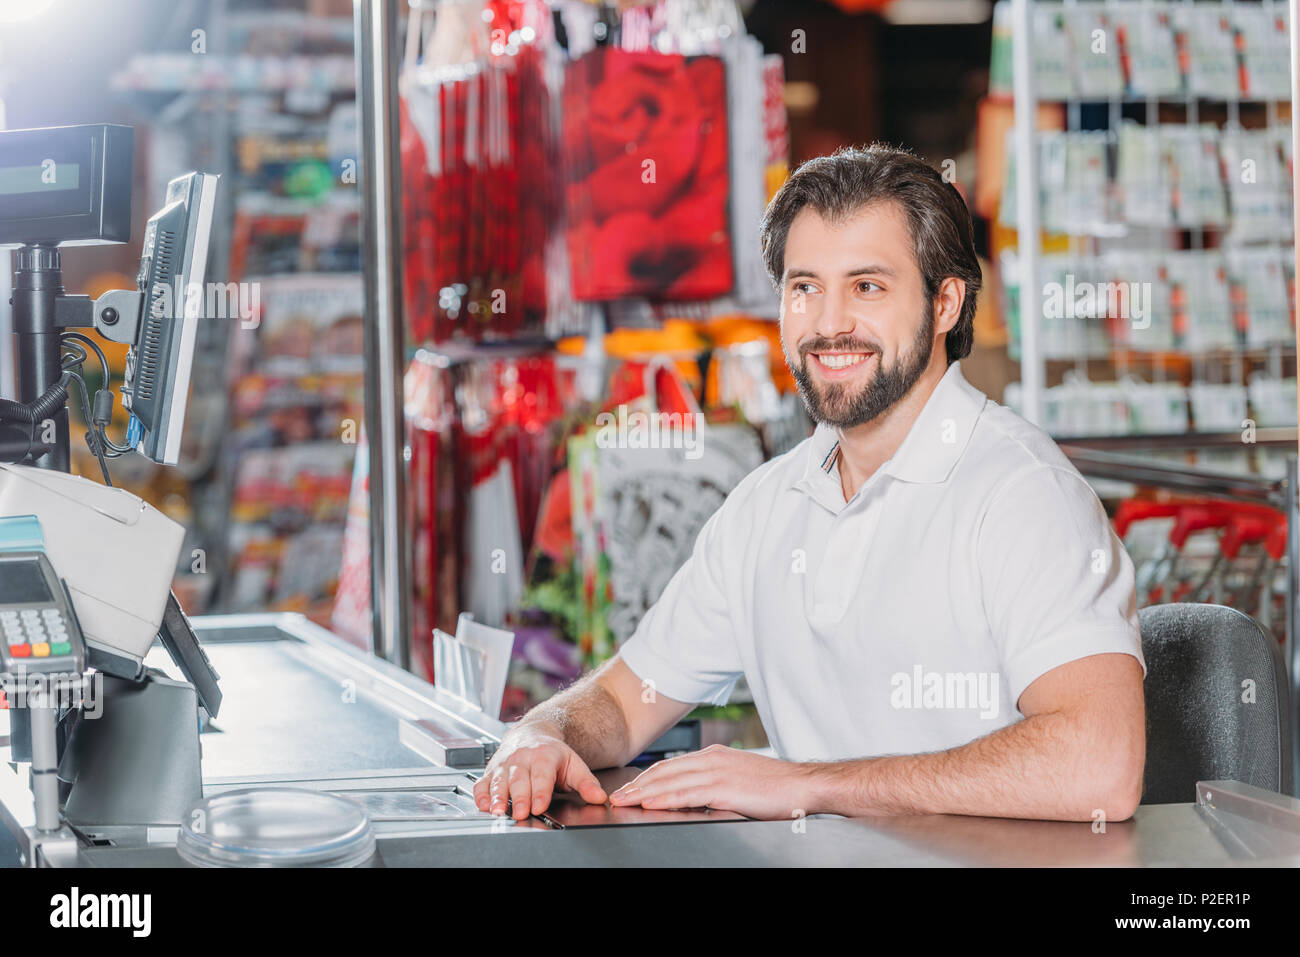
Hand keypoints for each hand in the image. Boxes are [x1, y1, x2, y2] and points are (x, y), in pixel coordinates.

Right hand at [473, 725, 607, 819]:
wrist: (532, 733)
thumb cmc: (552, 754)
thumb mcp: (573, 764)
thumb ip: (586, 782)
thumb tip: (599, 797)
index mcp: (543, 756)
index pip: (542, 776)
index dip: (540, 791)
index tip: (540, 806)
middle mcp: (521, 759)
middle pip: (519, 780)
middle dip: (519, 797)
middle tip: (521, 813)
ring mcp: (504, 765)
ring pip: (499, 781)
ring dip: (497, 797)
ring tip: (498, 811)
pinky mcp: (491, 771)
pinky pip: (483, 782)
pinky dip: (481, 794)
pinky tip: (483, 805)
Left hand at [607, 744, 816, 820]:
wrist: (803, 785)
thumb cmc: (776, 788)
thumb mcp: (739, 781)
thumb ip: (715, 785)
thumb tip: (695, 798)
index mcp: (715, 756)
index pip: (671, 766)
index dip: (646, 778)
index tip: (628, 790)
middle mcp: (712, 759)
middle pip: (664, 772)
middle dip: (637, 785)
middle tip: (615, 797)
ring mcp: (717, 771)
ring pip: (670, 781)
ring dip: (643, 793)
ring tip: (623, 802)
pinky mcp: (724, 787)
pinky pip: (687, 793)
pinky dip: (664, 798)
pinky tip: (650, 804)